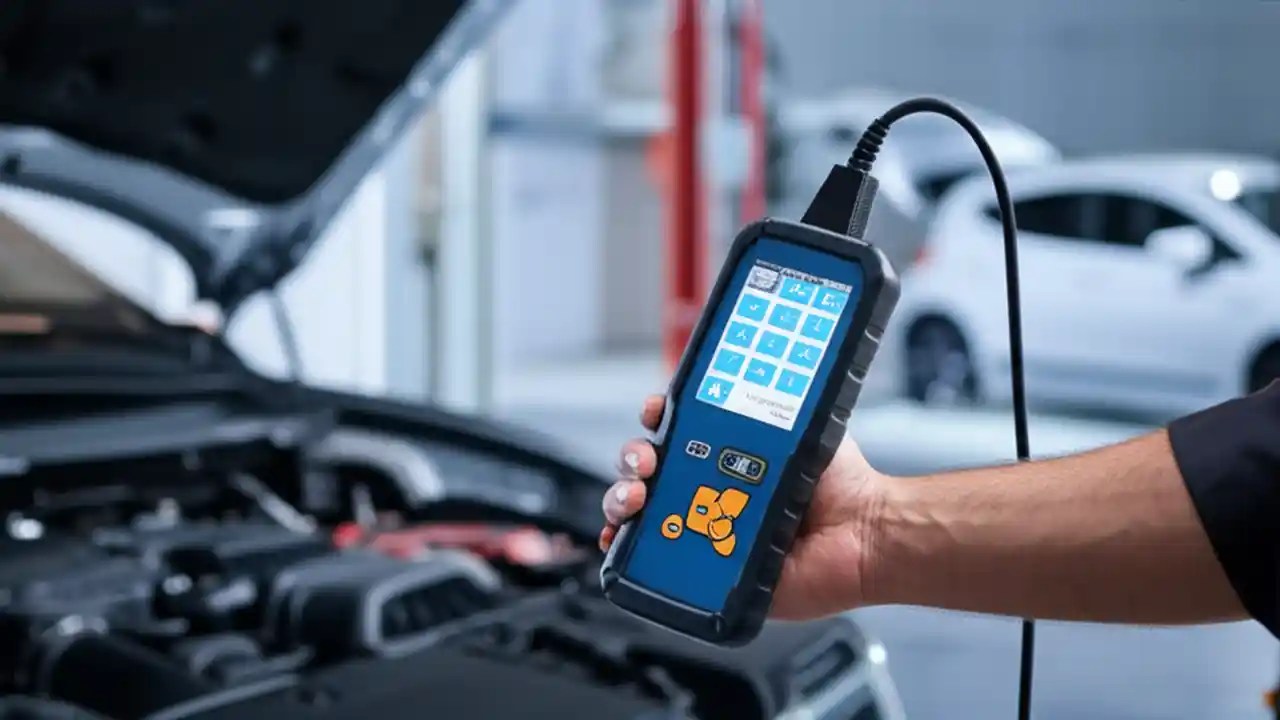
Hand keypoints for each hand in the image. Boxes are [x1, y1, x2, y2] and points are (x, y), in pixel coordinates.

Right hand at [600, 394, 887, 620]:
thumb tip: (742, 372)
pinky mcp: (709, 575)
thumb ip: (767, 404)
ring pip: (642, 517)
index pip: (672, 434)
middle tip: (645, 461)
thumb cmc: (842, 486)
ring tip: (635, 498)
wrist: (865, 534)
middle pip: (646, 474)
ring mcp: (704, 532)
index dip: (655, 422)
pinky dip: (629, 555)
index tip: (655, 413)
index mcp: (726, 456)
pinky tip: (622, 541)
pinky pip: (658, 568)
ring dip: (622, 502)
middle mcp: (710, 493)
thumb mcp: (800, 427)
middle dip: (631, 462)